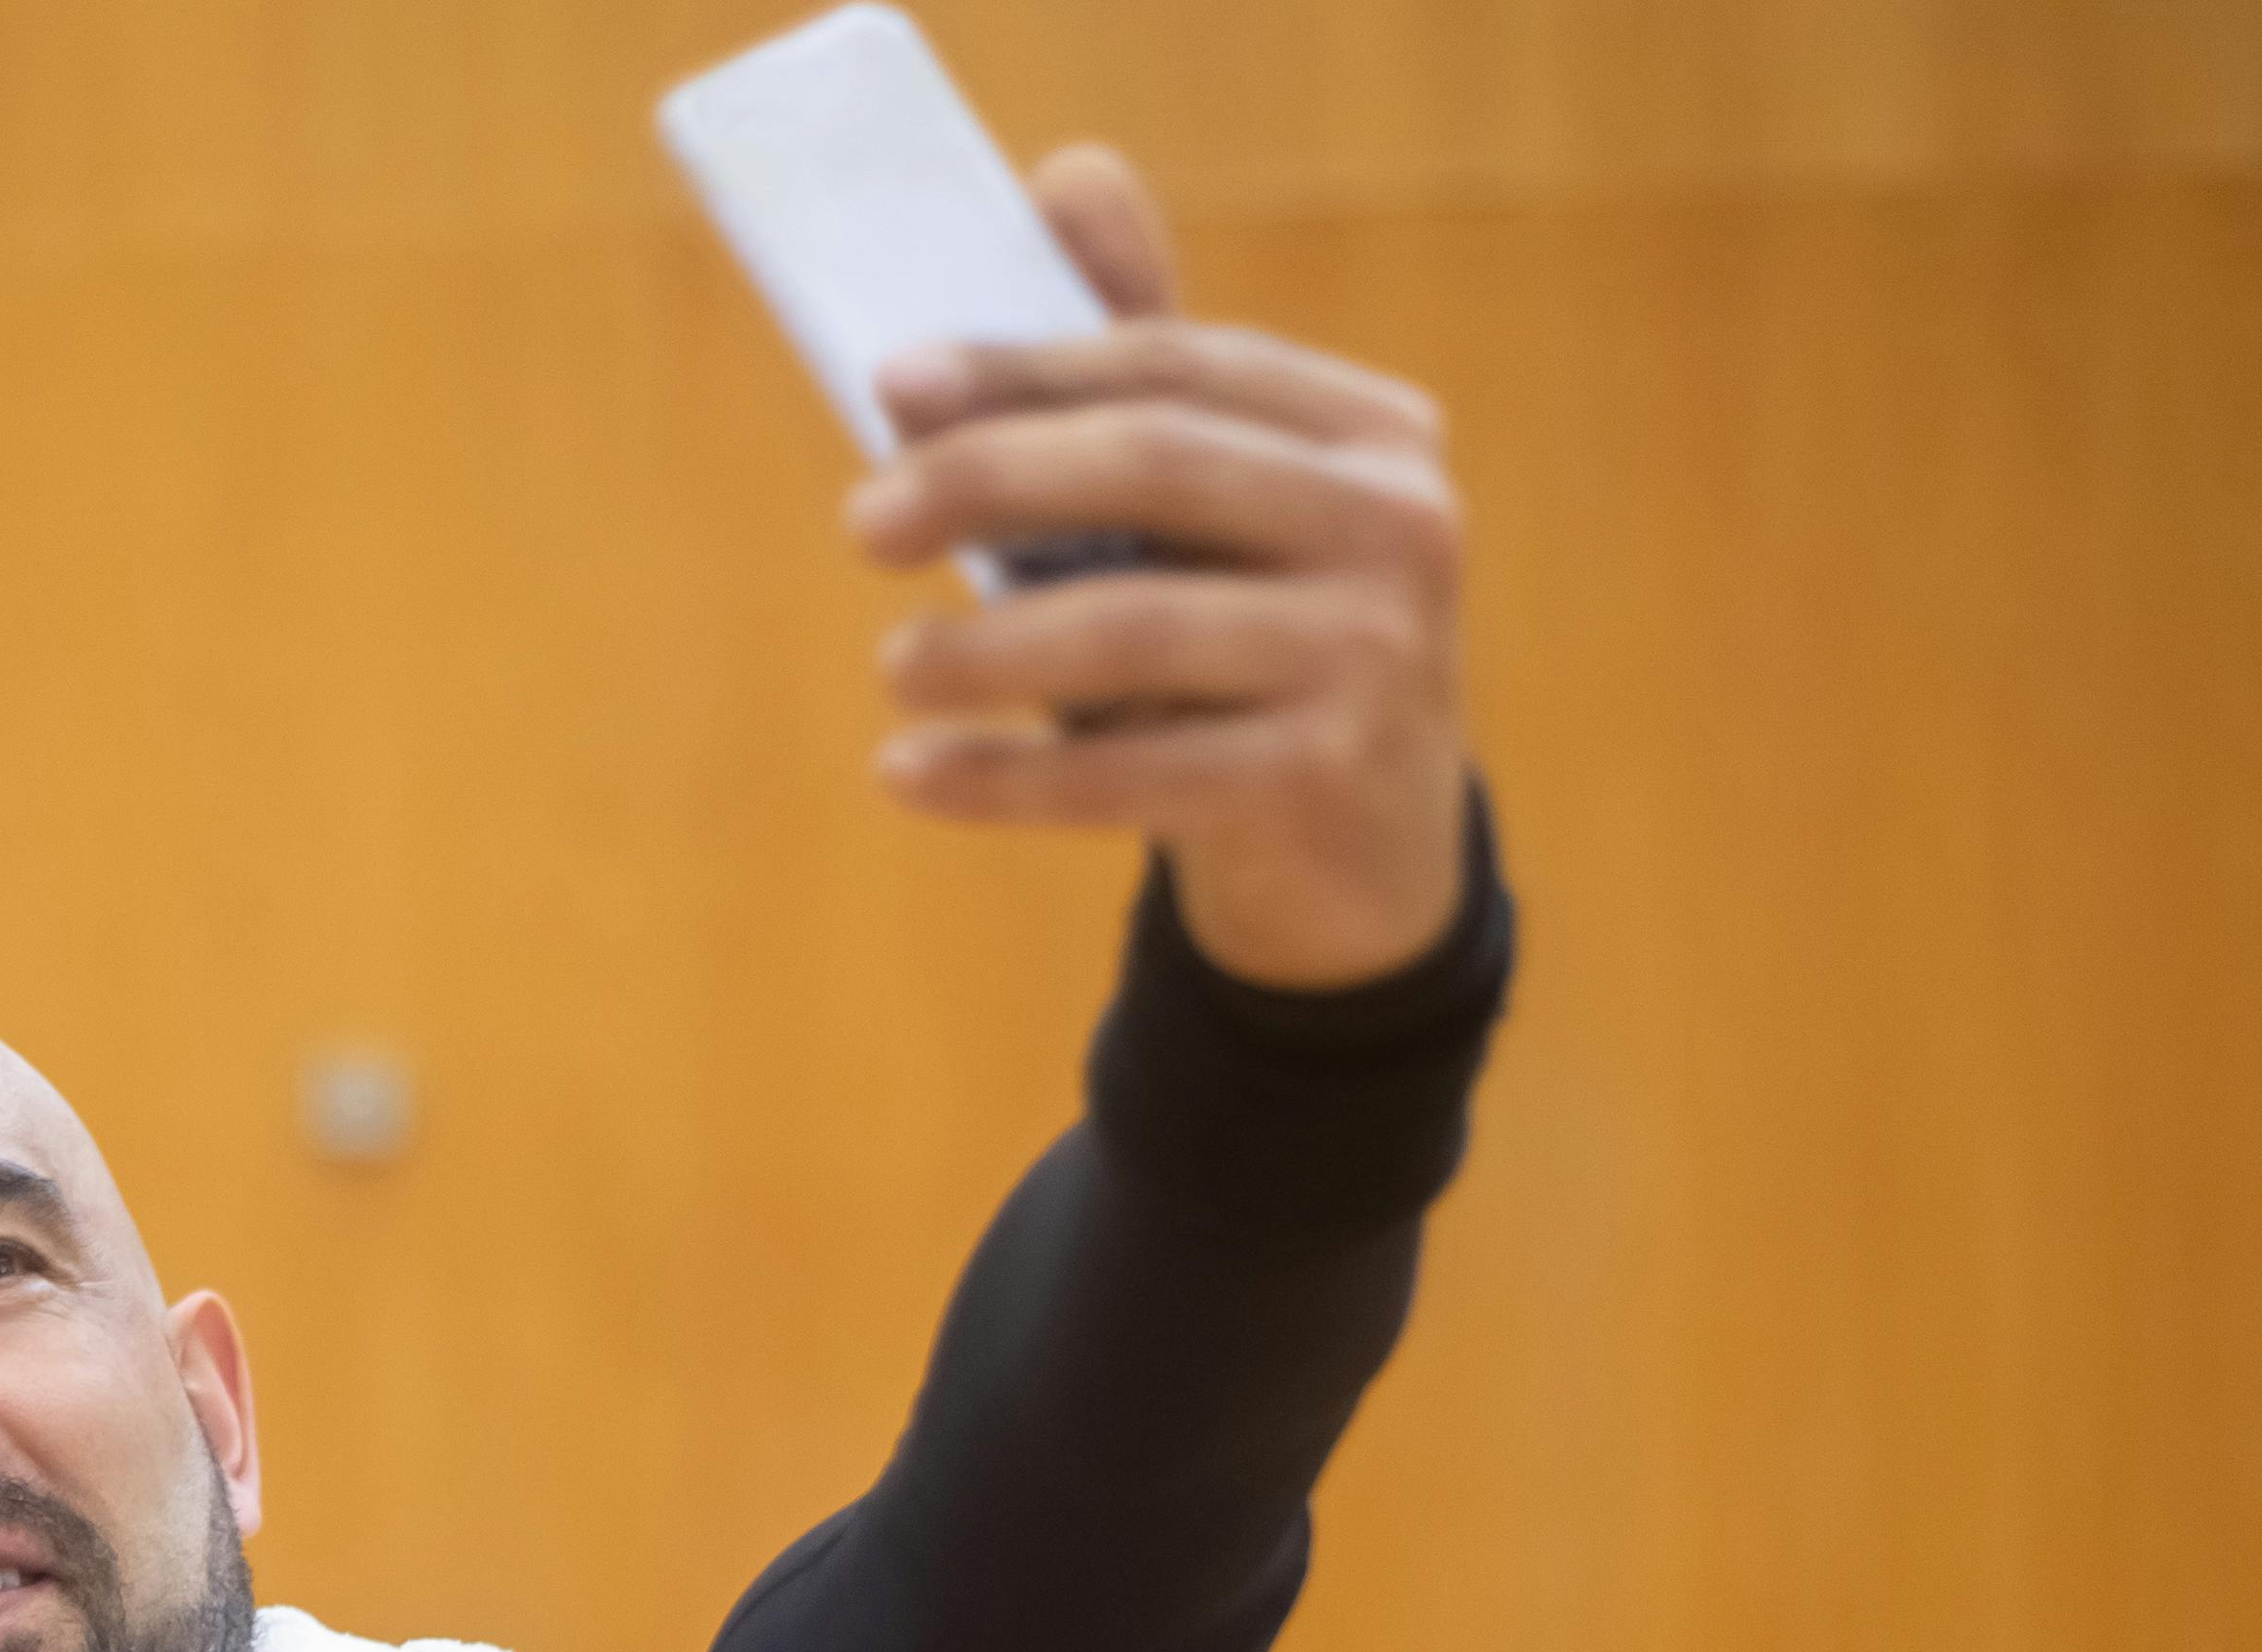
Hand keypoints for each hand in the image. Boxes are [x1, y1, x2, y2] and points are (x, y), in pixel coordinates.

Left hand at [844, 143, 1471, 992]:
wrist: (1360, 860)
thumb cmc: (1249, 656)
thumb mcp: (1210, 512)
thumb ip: (1141, 365)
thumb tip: (1067, 180)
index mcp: (1369, 431)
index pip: (1173, 366)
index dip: (1024, 368)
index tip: (893, 387)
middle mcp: (1398, 526)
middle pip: (1158, 465)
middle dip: (990, 480)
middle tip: (863, 522)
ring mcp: (1375, 657)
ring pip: (1137, 627)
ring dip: (986, 647)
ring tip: (893, 664)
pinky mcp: (1325, 782)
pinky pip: (1129, 772)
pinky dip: (1001, 778)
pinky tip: (906, 774)